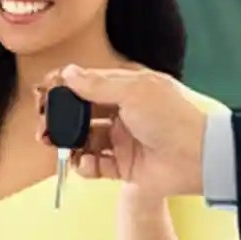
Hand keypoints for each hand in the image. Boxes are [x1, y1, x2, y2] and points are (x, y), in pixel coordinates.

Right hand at [35, 64, 207, 198]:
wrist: (198, 157)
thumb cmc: (172, 117)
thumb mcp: (133, 90)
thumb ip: (97, 84)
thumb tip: (68, 72)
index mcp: (126, 90)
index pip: (87, 84)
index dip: (63, 86)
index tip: (42, 91)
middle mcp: (122, 114)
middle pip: (80, 113)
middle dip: (58, 117)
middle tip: (42, 123)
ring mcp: (121, 141)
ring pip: (83, 140)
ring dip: (66, 141)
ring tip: (53, 143)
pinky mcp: (123, 167)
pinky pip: (95, 166)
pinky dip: (84, 165)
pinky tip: (82, 162)